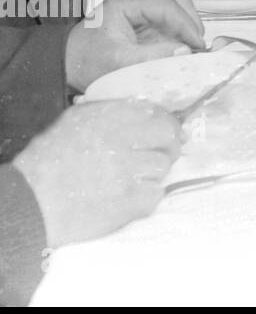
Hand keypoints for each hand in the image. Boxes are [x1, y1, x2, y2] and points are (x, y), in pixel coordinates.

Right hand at [11, 101, 182, 246]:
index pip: (156, 112)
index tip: (167, 132)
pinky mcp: (129, 199)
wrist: (29, 202)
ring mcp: (128, 169)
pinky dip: (146, 199)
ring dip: (152, 175)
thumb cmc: (46, 161)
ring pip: (162, 166)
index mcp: (110, 116)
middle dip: (168, 146)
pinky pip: (155, 195)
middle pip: (168, 136)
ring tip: (132, 181)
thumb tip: (141, 112)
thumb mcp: (73, 122)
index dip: (165, 123)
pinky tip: (129, 200)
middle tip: (162, 156)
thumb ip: (108, 113)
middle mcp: (123, 138)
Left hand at [65, 0, 204, 92]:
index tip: (198, 45)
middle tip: (199, 46)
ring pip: (176, 9)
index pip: (167, 6)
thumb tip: (186, 51)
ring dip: (187, 26)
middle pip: (176, 2)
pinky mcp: (143, 23)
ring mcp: (140, 11)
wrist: (63, 66)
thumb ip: (152, 55)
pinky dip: (180, 33)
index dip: (187, 24)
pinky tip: (183, 48)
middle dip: (191, 22)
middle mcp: (135, 2)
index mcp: (126, 3)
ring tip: (193, 47)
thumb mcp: (118, 61)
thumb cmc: (86, 62)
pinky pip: (169, 22)